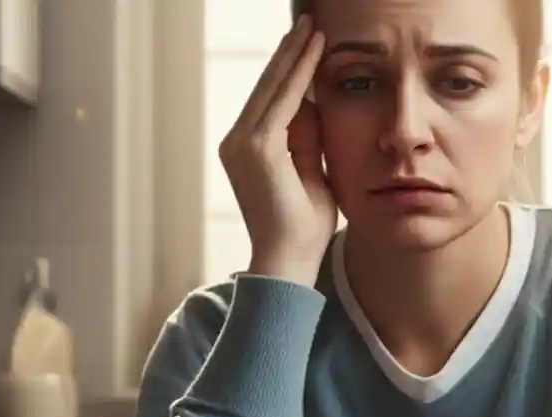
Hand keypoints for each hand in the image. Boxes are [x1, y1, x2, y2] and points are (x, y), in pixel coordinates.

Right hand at [218, 14, 336, 286]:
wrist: (290, 259)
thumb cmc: (304, 226)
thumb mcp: (311, 172)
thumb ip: (308, 139)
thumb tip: (314, 104)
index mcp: (248, 149)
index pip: (272, 99)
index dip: (290, 70)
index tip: (309, 44)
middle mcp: (237, 141)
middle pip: (268, 86)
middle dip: (289, 52)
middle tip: (309, 22)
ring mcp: (242, 143)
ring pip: (273, 87)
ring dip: (294, 55)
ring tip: (313, 27)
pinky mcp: (256, 148)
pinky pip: (283, 100)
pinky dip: (299, 73)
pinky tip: (314, 50)